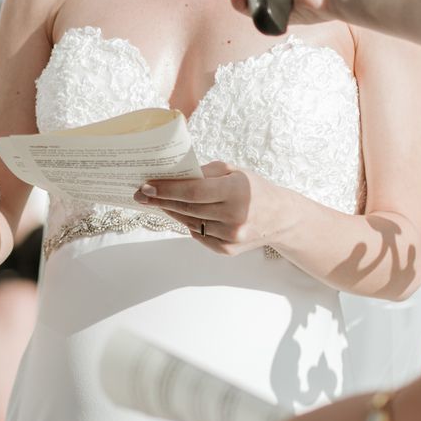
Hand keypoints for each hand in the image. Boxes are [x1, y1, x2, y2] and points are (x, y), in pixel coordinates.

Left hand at [133, 161, 297, 254]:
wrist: (280, 217)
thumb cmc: (253, 188)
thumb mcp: (233, 171)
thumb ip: (205, 172)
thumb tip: (173, 175)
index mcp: (236, 192)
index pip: (193, 191)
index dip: (166, 189)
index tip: (146, 186)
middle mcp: (234, 217)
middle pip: (187, 208)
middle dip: (160, 200)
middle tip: (141, 194)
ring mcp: (231, 237)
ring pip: (189, 223)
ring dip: (171, 211)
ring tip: (158, 201)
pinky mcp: (227, 250)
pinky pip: (198, 235)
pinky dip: (187, 223)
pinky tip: (180, 213)